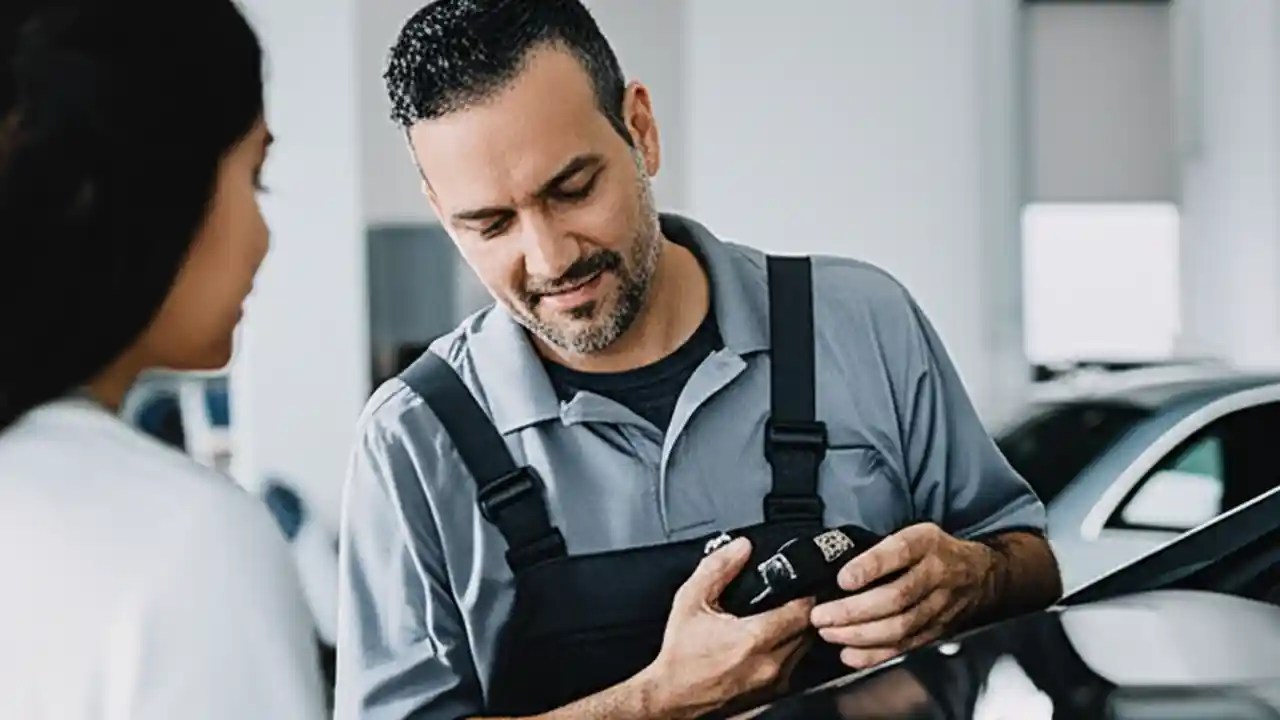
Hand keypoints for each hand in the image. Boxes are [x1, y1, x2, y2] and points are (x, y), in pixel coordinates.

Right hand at [642, 537, 815, 718]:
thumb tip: (741, 547)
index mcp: (754, 638)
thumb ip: (717, 569)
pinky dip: (786, 653)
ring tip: (775, 620)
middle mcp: (769, 663)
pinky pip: (792, 667)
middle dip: (801, 612)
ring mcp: (773, 683)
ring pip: (803, 650)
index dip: (804, 593)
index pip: (803, 611)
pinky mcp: (771, 696)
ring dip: (795, 633)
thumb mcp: (690, 601)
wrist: (671, 696)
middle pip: (808, 630)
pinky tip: (766, 644)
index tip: (798, 585)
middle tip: (787, 599)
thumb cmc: (680, 654)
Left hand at [809, 523, 993, 669]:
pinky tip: (849, 654)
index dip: (870, 566)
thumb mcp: (912, 533)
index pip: (899, 552)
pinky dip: (874, 655)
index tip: (842, 579)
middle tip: (821, 615)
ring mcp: (938, 606)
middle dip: (852, 611)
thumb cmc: (932, 551)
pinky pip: (904, 648)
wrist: (979, 574)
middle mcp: (935, 574)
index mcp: (926, 542)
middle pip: (895, 598)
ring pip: (899, 627)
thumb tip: (830, 563)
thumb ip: (880, 547)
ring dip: (858, 634)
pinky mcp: (937, 632)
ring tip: (828, 632)